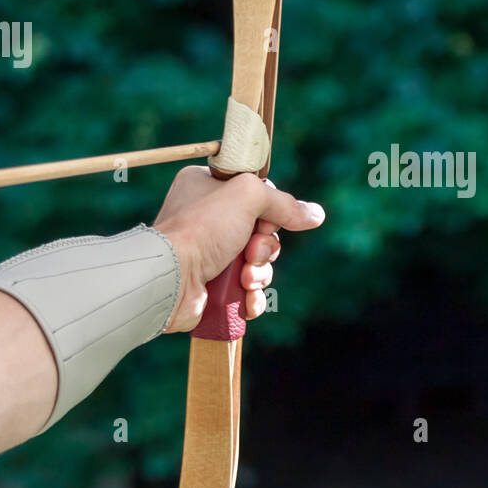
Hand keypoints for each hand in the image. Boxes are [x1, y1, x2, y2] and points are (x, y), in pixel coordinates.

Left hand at [153, 167, 323, 332]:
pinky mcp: (211, 286)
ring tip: (243, 279)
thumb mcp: (247, 196)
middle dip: (264, 248)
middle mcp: (207, 219)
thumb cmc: (202, 228)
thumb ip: (284, 202)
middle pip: (261, 233)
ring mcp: (209, 254)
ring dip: (259, 274)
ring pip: (257, 264)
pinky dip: (251, 297)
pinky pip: (246, 291)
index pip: (256, 196)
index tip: (264, 220)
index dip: (269, 212)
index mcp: (208, 188)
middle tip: (250, 253)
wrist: (171, 278)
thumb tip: (316, 215)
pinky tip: (246, 299)